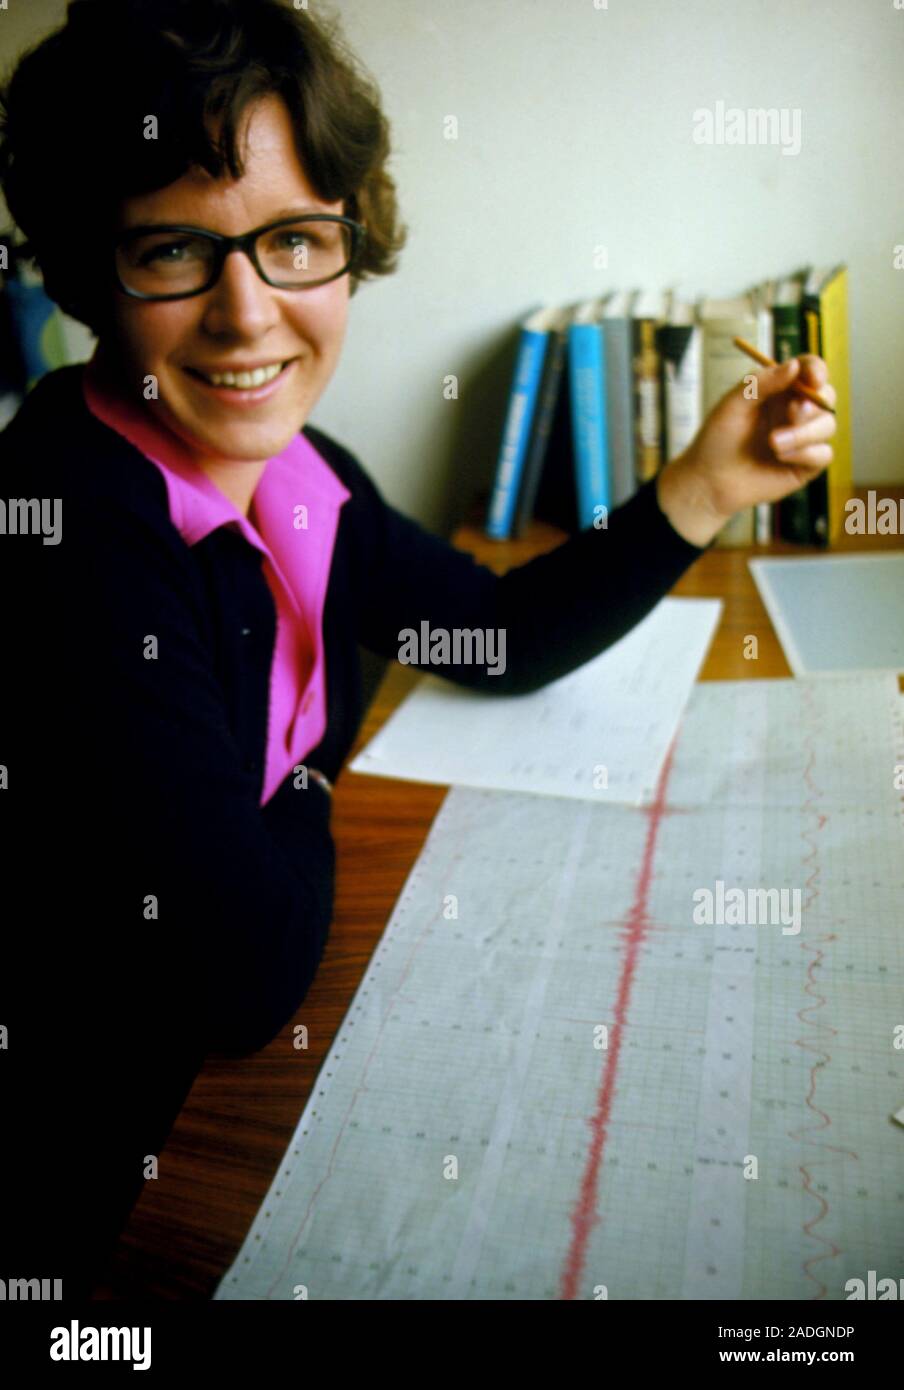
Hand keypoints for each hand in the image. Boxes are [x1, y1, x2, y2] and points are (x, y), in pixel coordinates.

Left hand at [656, 354, 836, 546]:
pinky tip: (781, 458)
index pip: (809, 371)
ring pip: (828, 425)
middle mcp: (795, 411)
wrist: (709, 481)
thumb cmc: (717, 439)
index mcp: (780, 391)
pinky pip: (824, 454)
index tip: (813, 378)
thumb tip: (795, 365)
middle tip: (794, 412)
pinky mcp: (806, 465)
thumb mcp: (733, 404)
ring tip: (773, 443)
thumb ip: (761, 382)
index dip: (816, 370)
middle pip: (826, 396)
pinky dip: (806, 454)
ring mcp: (803, 438)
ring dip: (803, 433)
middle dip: (814, 403)